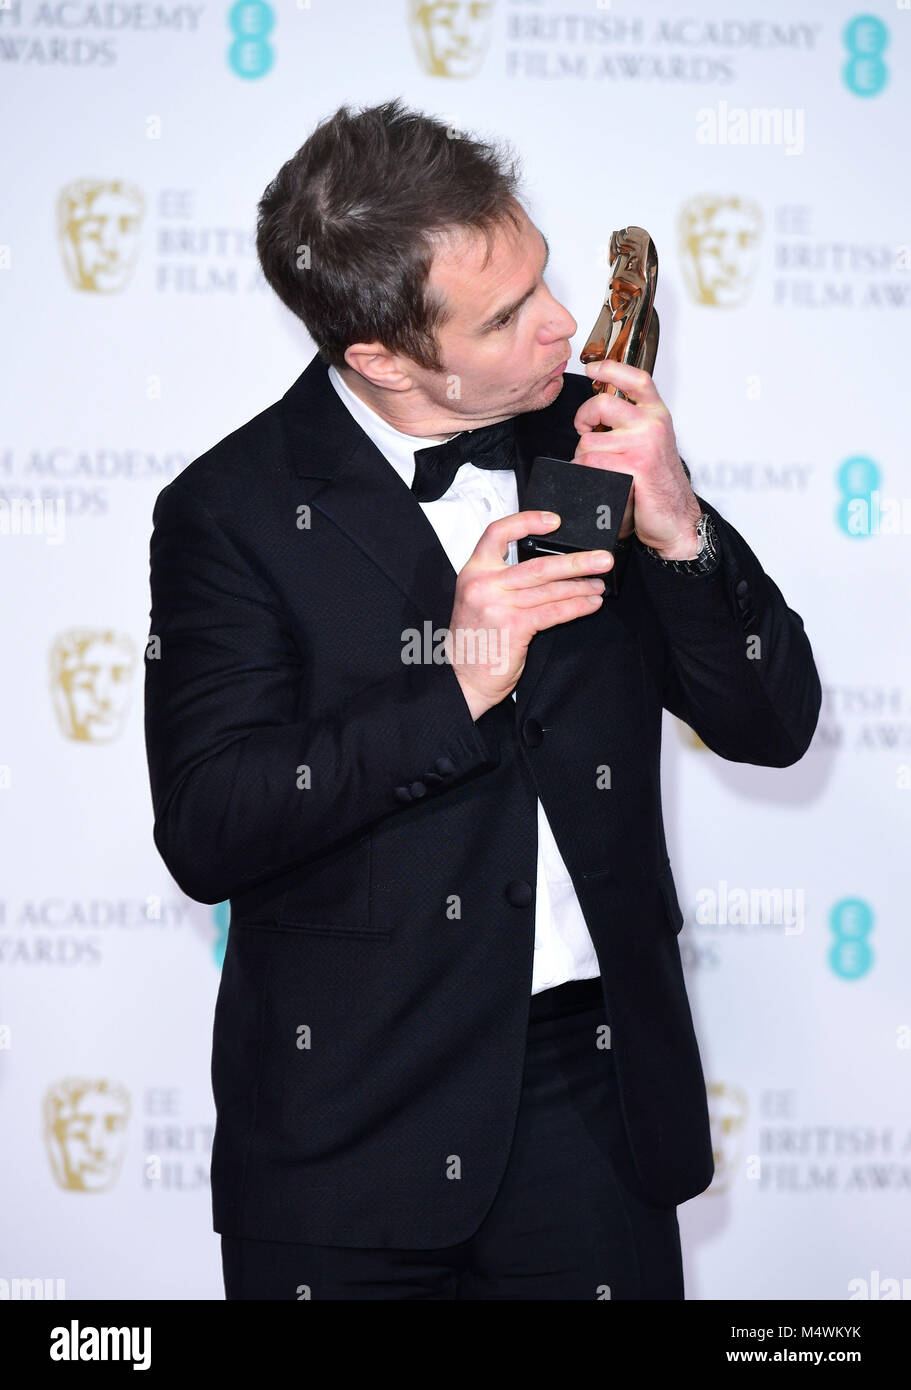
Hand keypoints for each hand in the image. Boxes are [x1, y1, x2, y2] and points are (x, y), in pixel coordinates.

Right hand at [448, 511, 613, 719]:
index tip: (555, 521)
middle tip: (602, 558)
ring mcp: (498, 605)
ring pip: (549, 589)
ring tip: (600, 584)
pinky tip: (591, 604)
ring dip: (581, 586)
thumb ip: (504, 580)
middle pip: (537, 564)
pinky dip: (576, 607)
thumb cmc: (476, 639)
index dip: (528, 522)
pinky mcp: (513, 627)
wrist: (462, 677)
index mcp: (474, 571)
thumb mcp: (481, 599)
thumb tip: (552, 567)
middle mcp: (484, 584)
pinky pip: (553, 612)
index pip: (498, 533)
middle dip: (577, 561)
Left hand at [572, 360, 701, 558]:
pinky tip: (600, 481)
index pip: (635, 379)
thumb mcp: (649, 444)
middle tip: (586, 432)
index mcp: (657, 415)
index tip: (592, 368)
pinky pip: (591, 463)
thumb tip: (594, 414)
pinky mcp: (634, 466)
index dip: (611, 368)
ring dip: (584, 458)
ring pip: (589, 442)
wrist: (675, 518)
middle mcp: (652, 424)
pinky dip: (587, 474)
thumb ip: (630, 424)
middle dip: (583, 419)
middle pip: (601, 404)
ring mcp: (644, 444)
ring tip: (601, 469)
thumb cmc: (657, 484)